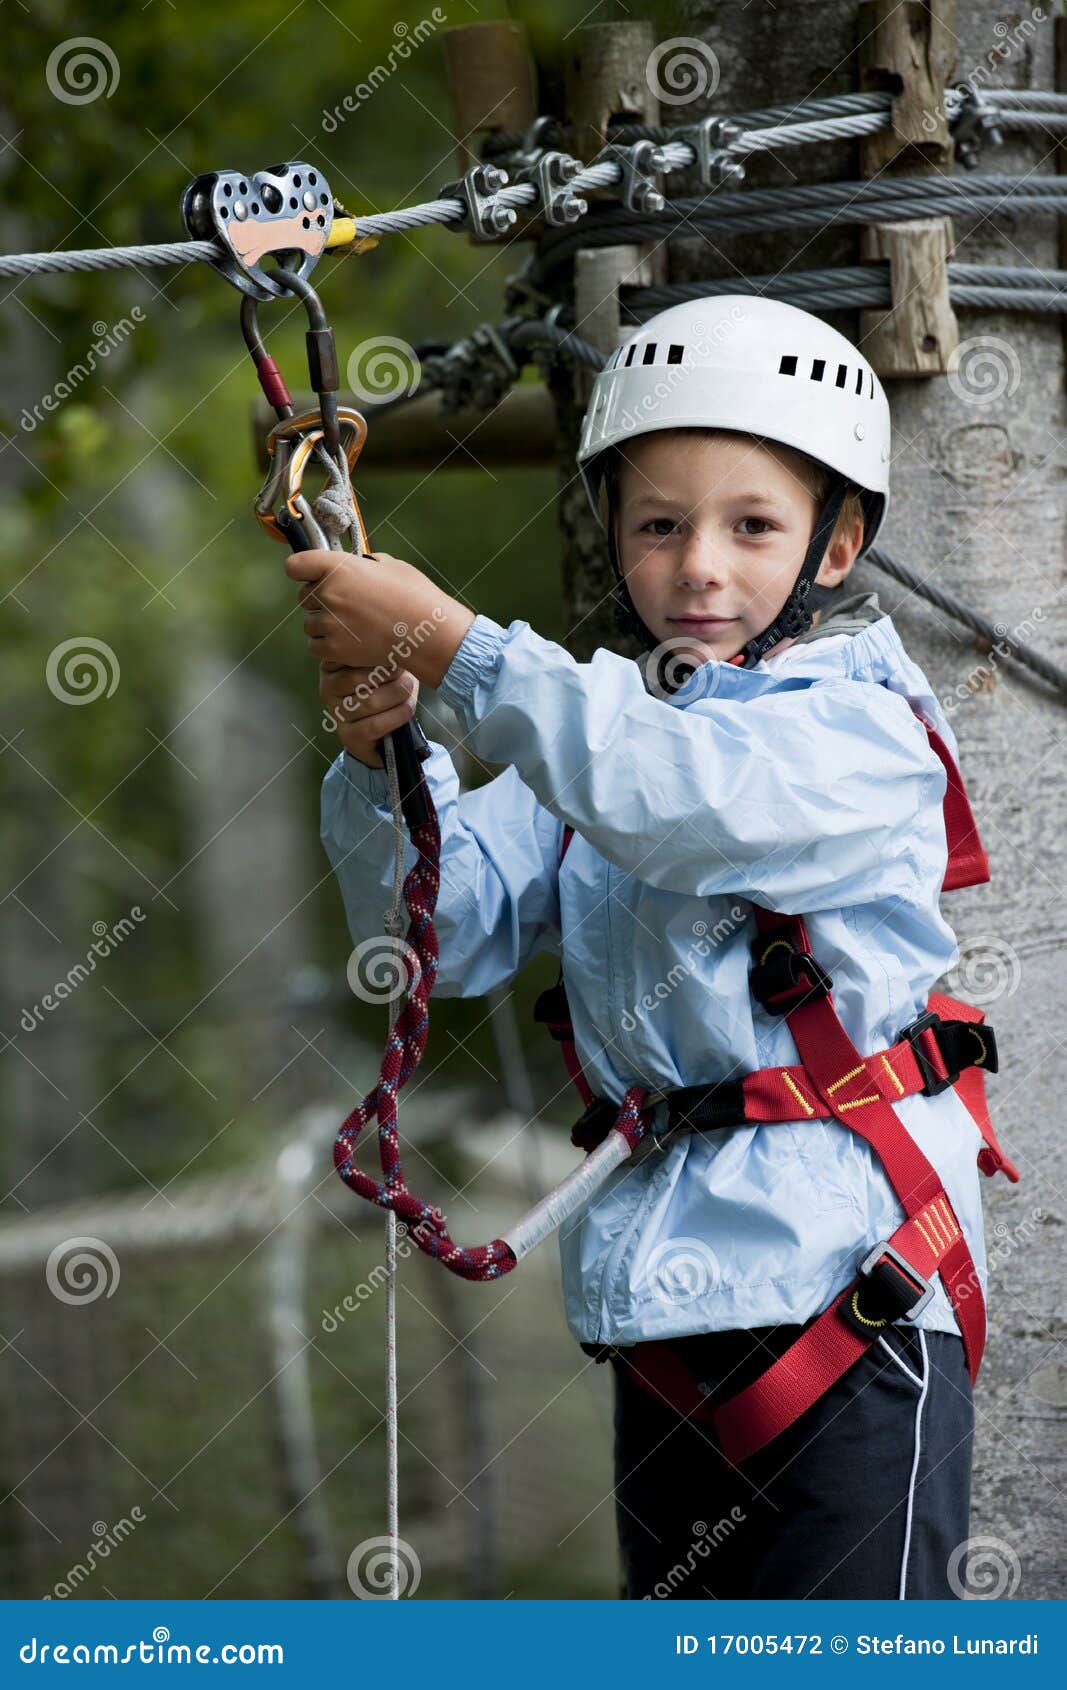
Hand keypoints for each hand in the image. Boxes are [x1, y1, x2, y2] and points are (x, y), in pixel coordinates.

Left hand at [285, 549, 475, 687]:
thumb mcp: (392, 566)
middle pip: (303, 596)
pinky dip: (327, 646)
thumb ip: (366, 564)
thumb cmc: (415, 596)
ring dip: (324, 625)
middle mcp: (329, 594)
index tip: (306, 574)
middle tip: (342, 605)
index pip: (295, 565)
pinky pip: (315, 646)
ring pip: (309, 624)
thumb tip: (360, 564)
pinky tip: (347, 642)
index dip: (300, 569)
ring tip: (349, 626)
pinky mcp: (334, 649)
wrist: (427, 633)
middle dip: (318, 599)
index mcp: (339, 568)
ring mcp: (330, 624)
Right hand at [320, 662, 418, 767]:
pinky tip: (408, 707)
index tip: (398, 653)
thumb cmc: (385, 687)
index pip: (350, 654)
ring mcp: (336, 713)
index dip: (378, 654)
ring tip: (408, 688)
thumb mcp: (382, 665)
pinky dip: (396, 715)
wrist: (385, 728)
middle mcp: (328, 688)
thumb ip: (384, 652)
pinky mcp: (348, 735)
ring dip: (397, 694)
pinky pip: (374, 725)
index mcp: (332, 664)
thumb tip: (398, 644)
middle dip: (390, 675)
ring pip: (369, 702)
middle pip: (358, 679)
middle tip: (407, 673)